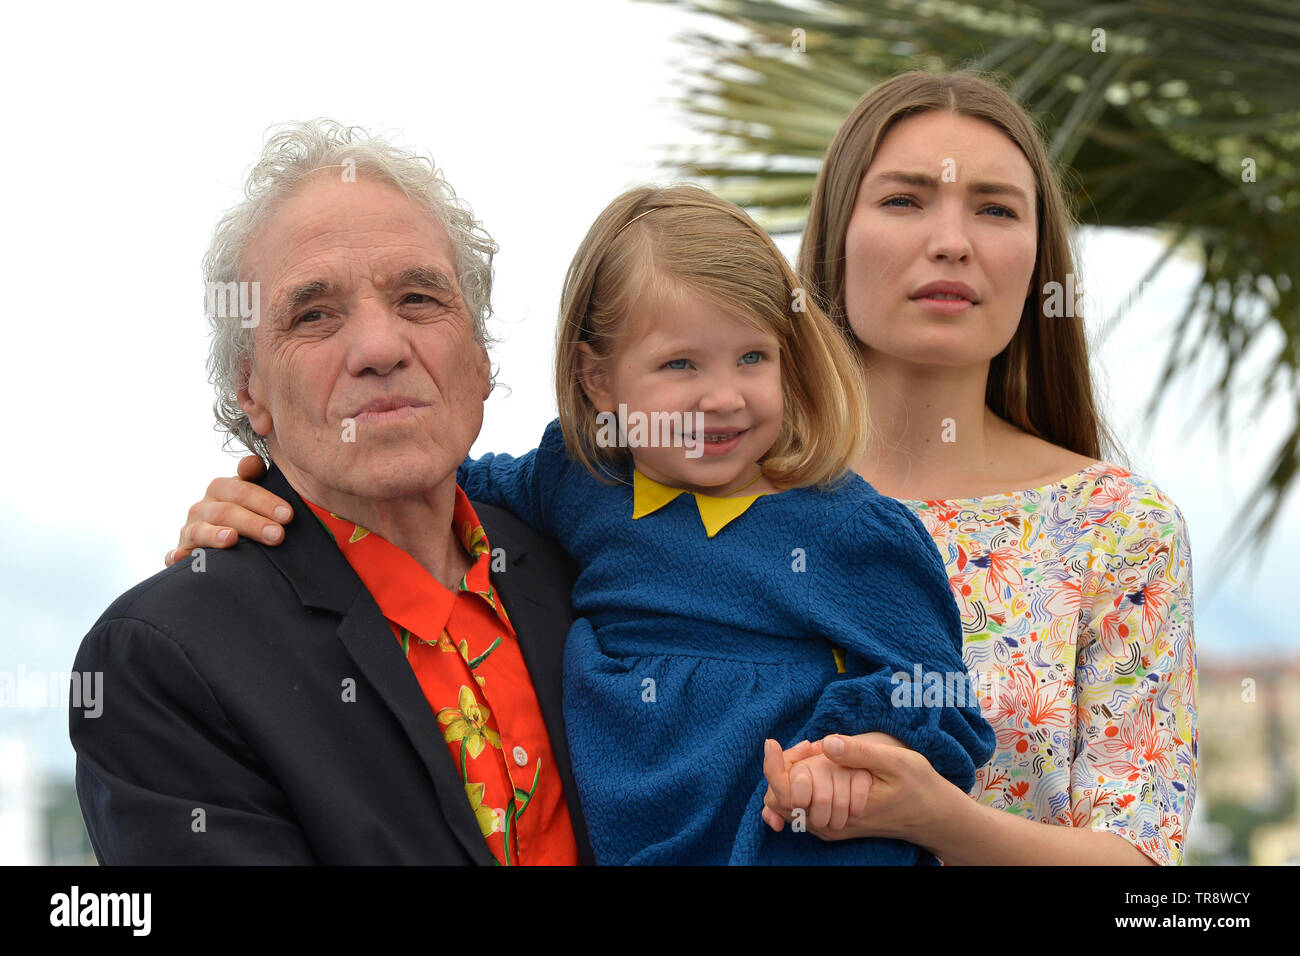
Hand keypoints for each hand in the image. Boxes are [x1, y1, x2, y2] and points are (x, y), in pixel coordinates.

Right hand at [164, 455, 289, 565]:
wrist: (225, 541)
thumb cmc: (247, 514)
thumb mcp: (252, 494)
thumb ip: (255, 476)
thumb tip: (253, 462)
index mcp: (222, 489)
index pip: (241, 489)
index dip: (265, 501)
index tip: (288, 515)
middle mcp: (203, 507)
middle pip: (225, 511)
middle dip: (252, 522)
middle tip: (278, 535)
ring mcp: (190, 529)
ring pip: (200, 530)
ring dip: (215, 535)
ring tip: (232, 538)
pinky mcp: (181, 552)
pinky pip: (175, 555)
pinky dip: (176, 556)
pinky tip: (180, 558)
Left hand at [763, 732, 942, 842]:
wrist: (936, 815)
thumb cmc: (918, 786)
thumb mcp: (894, 762)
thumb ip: (859, 752)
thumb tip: (826, 742)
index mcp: (842, 812)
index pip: (788, 796)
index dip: (774, 767)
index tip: (772, 742)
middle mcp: (831, 825)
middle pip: (781, 801)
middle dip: (782, 769)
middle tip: (804, 744)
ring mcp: (832, 827)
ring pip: (790, 804)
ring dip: (792, 776)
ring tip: (810, 750)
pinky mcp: (836, 823)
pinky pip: (804, 807)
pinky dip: (802, 784)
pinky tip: (817, 762)